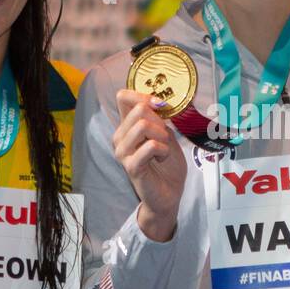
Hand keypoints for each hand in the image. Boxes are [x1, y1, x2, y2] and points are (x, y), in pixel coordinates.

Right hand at [113, 89, 185, 241]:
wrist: (169, 193)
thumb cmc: (166, 164)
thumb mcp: (165, 134)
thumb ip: (158, 118)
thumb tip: (158, 101)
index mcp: (127, 126)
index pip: (123, 97)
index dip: (143, 96)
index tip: (160, 106)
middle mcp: (120, 136)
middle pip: (139, 109)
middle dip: (160, 120)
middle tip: (165, 138)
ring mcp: (123, 152)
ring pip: (143, 125)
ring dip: (162, 136)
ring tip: (163, 150)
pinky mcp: (131, 166)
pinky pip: (150, 145)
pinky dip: (163, 150)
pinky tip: (161, 159)